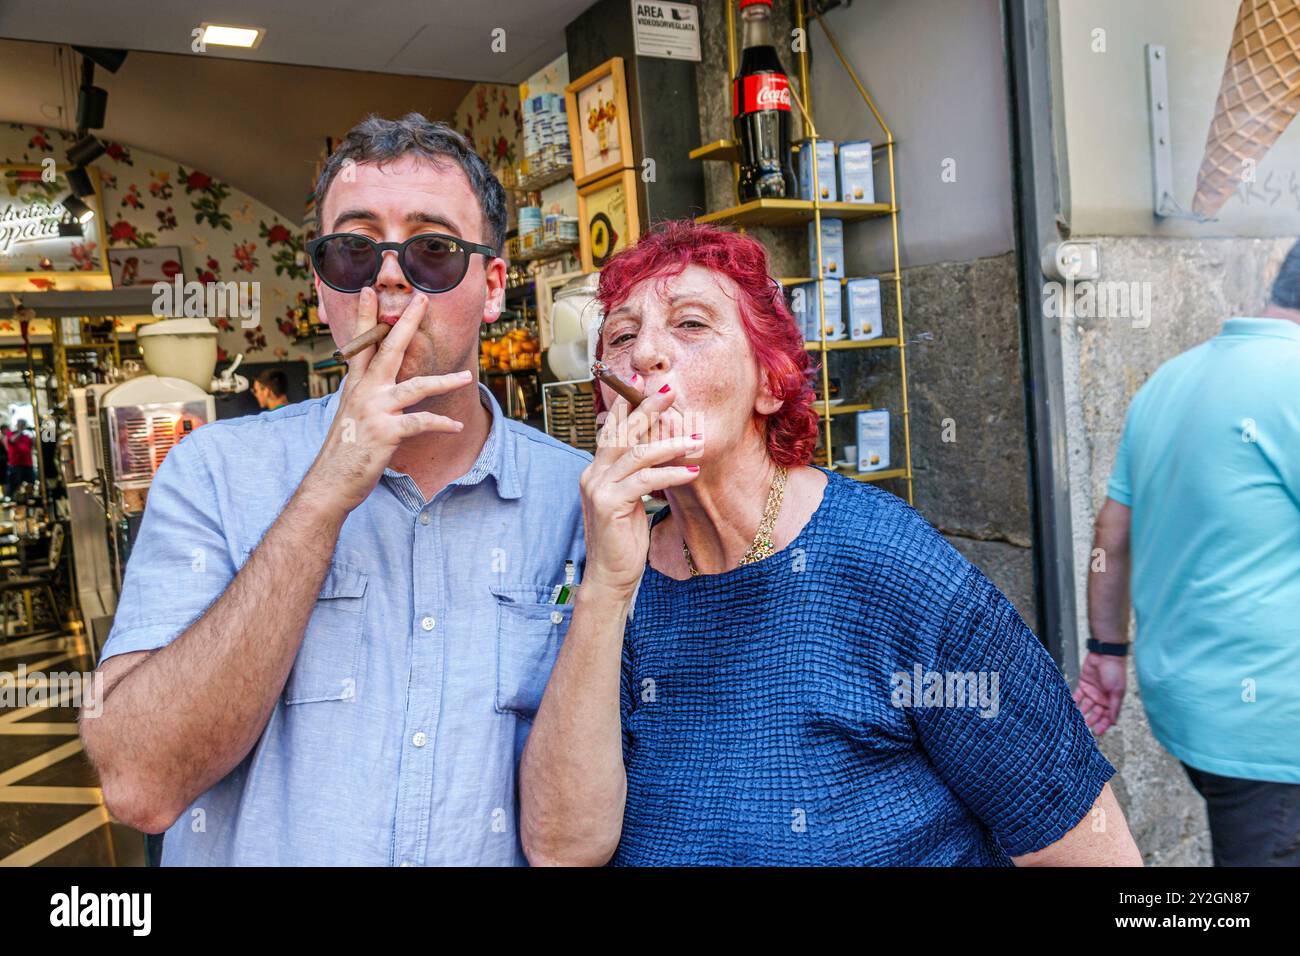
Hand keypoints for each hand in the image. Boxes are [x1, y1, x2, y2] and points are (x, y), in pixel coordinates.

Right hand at [304, 288, 473, 515]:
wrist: (330, 482)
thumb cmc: (345, 450)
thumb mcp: (352, 415)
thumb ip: (366, 396)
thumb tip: (377, 382)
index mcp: (356, 386)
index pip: (361, 345)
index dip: (366, 317)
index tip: (368, 290)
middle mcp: (363, 392)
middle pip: (388, 350)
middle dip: (407, 324)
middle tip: (422, 300)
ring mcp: (374, 411)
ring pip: (415, 387)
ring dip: (444, 381)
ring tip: (466, 378)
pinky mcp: (386, 432)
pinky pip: (420, 423)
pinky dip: (440, 424)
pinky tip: (455, 426)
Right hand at [579, 377, 702, 595]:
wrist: (610, 576)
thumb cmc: (625, 540)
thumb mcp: (631, 502)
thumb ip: (636, 477)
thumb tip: (657, 453)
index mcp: (596, 471)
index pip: (613, 431)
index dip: (628, 405)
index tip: (644, 383)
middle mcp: (592, 474)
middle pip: (622, 432)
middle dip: (647, 408)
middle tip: (670, 390)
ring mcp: (598, 488)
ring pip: (636, 453)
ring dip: (669, 444)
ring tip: (696, 440)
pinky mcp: (609, 504)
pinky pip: (645, 480)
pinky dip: (670, 473)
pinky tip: (690, 472)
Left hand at [1073, 651, 1127, 736]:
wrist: (1105, 655)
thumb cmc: (1115, 672)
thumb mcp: (1117, 692)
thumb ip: (1114, 708)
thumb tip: (1113, 722)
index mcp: (1112, 701)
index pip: (1107, 717)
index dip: (1102, 725)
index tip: (1096, 733)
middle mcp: (1102, 698)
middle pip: (1095, 713)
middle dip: (1090, 720)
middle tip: (1083, 728)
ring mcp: (1092, 692)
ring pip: (1085, 706)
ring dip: (1081, 713)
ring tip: (1074, 720)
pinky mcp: (1083, 685)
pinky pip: (1077, 696)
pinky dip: (1073, 702)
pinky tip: (1069, 708)